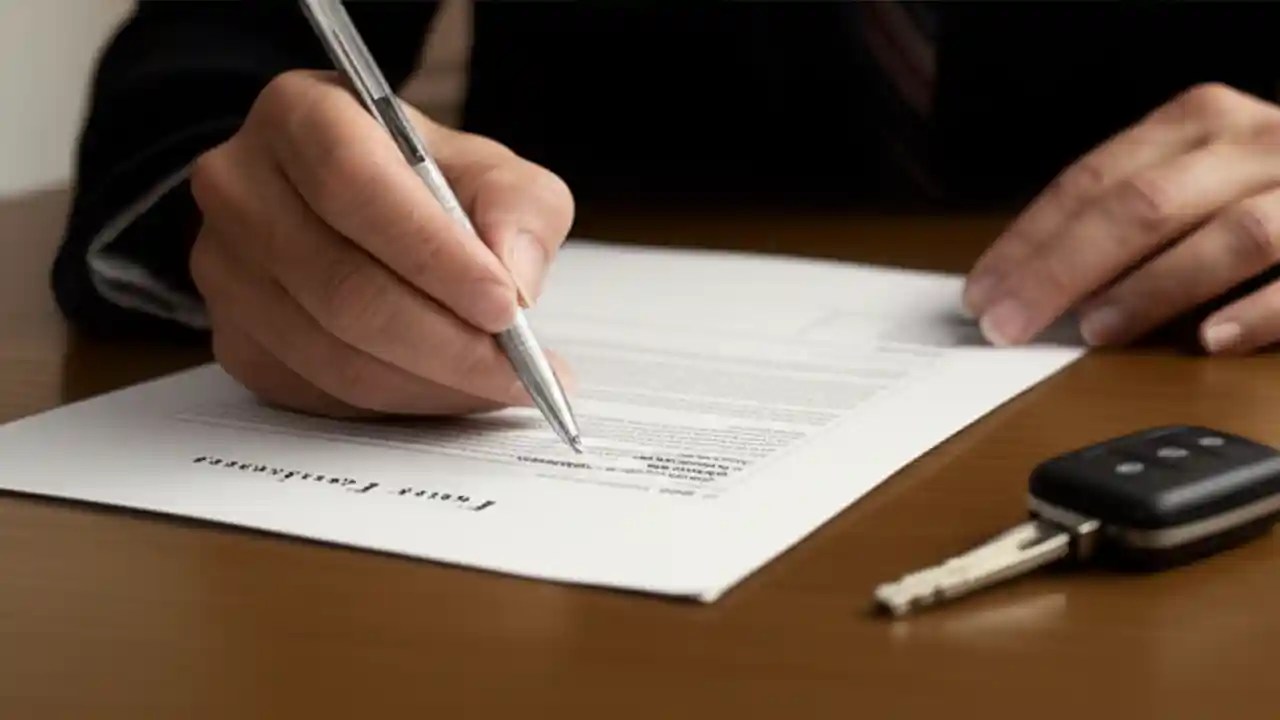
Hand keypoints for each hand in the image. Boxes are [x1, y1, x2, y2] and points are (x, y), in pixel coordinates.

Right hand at [189, 70, 574, 416]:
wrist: (357, 211)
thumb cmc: (423, 183)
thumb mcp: (490, 170)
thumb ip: (519, 209)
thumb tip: (515, 279)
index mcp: (301, 115)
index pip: (356, 186)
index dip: (434, 256)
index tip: (505, 306)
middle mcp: (242, 187)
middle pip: (343, 287)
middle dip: (446, 343)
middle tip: (517, 369)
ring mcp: (225, 270)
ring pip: (332, 354)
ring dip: (430, 383)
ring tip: (498, 383)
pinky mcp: (233, 339)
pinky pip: (321, 392)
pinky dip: (399, 402)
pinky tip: (448, 389)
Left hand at [963, 82, 1279, 353]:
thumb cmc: (1268, 186)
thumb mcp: (1195, 175)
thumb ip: (1129, 214)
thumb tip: (1030, 279)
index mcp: (1197, 123)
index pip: (1091, 181)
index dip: (1029, 241)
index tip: (982, 294)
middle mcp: (1253, 142)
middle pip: (1142, 205)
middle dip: (1063, 271)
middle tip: (1011, 324)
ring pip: (1230, 234)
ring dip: (1155, 287)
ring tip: (1097, 331)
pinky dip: (1260, 311)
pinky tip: (1211, 340)